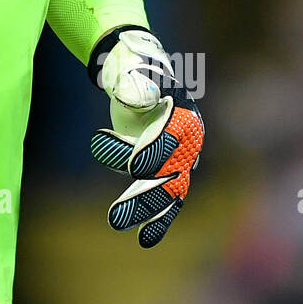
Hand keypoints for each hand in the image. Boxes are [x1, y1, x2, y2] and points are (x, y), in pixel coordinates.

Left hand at [88, 27, 203, 246]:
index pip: (168, 141)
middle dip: (144, 197)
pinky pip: (165, 198)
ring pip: (169, 193)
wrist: (135, 70)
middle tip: (116, 217)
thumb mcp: (131, 70)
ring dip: (146, 211)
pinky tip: (142, 236)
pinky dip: (156, 217)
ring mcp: (177, 157)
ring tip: (119, 224)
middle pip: (170, 175)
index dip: (147, 152)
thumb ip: (135, 86)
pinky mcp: (164, 169)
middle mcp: (186, 140)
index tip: (118, 158)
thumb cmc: (132, 67)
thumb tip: (137, 99)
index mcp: (182, 115)